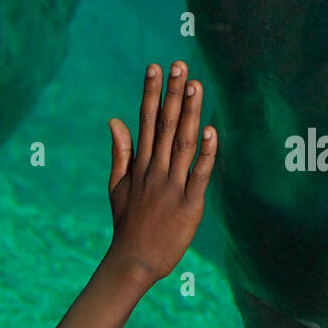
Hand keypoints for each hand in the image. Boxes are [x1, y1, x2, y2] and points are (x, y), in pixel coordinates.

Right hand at [105, 60, 217, 282]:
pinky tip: (212, 130)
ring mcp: (172, 186)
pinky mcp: (190, 204)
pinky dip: (207, 153)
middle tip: (180, 65)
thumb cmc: (127, 224)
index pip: (146, 121)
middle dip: (173, 94)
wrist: (133, 261)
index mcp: (140, 165)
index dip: (151, 93)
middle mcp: (155, 170)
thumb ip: (120, 152)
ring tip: (196, 86)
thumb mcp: (116, 186)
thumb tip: (115, 119)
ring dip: (190, 113)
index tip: (155, 67)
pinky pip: (200, 175)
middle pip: (166, 125)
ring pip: (183, 143)